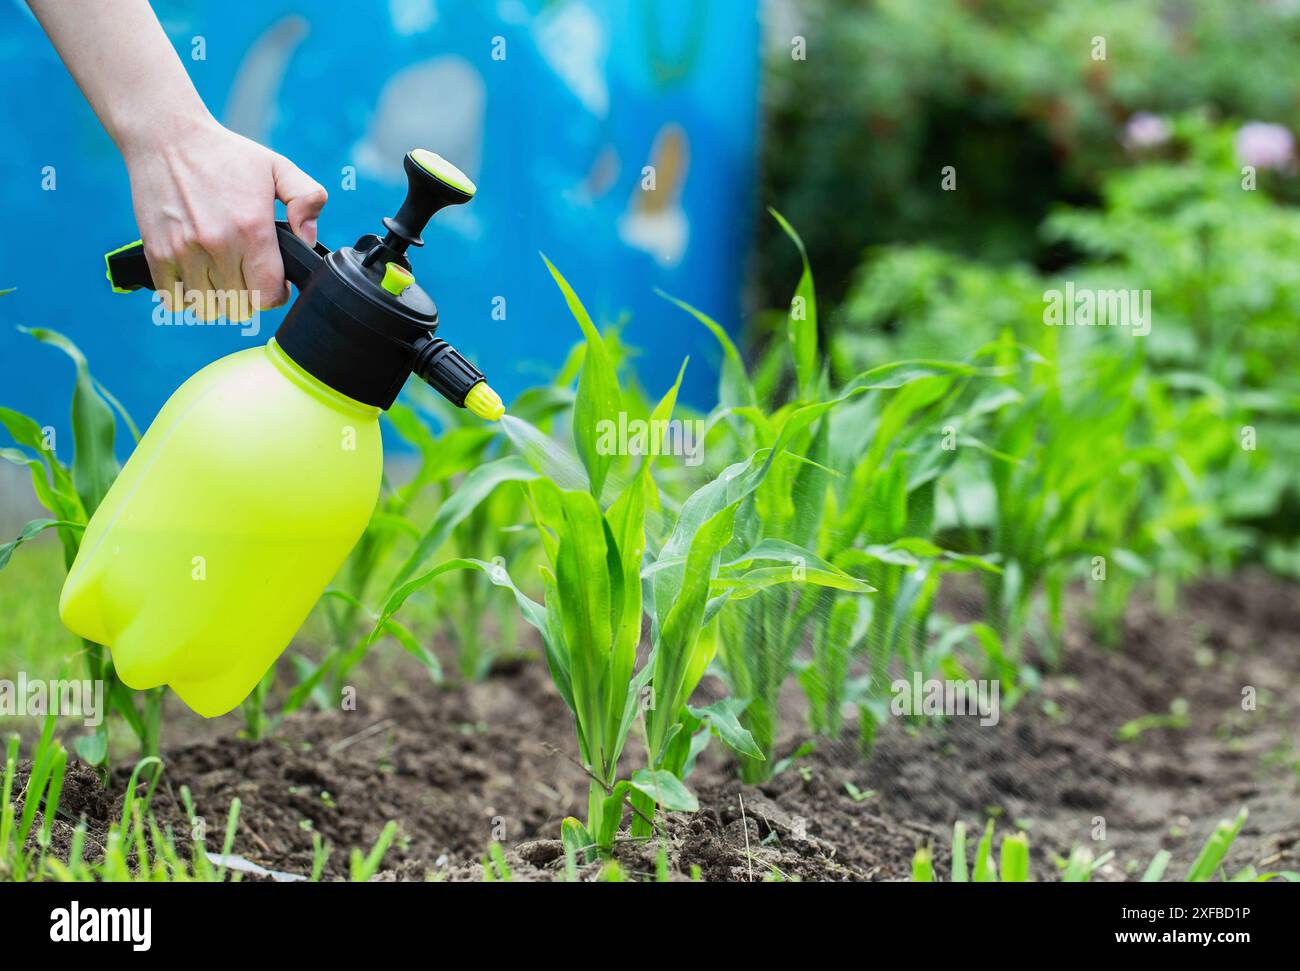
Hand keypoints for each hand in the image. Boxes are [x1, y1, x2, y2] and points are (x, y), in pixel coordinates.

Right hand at [122, 118, 326, 319]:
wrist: (166, 137)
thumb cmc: (225, 155)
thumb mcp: (278, 167)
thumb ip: (307, 199)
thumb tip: (309, 239)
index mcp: (252, 230)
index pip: (267, 295)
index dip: (275, 294)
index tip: (273, 282)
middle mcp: (218, 245)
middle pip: (239, 307)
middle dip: (248, 296)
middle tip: (246, 276)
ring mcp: (184, 252)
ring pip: (208, 308)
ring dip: (218, 299)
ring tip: (221, 276)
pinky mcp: (157, 253)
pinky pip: (175, 300)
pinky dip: (186, 296)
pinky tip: (195, 276)